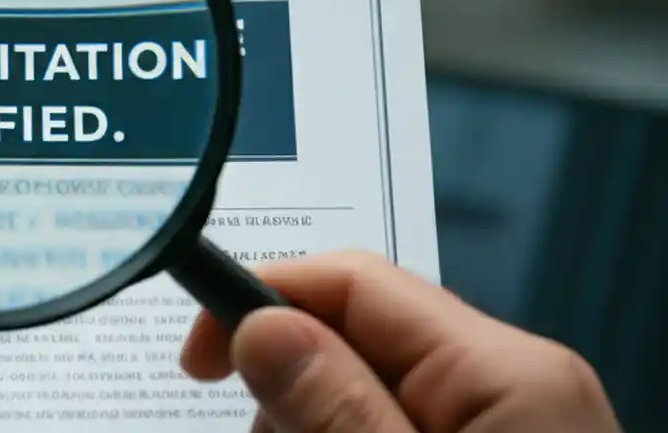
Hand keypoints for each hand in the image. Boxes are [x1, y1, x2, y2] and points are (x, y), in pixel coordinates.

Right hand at [180, 251, 620, 431]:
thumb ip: (339, 413)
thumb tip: (263, 326)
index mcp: (503, 373)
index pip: (356, 282)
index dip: (264, 301)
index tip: (195, 364)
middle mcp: (505, 387)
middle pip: (348, 345)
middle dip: (287, 405)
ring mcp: (495, 430)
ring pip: (352, 402)